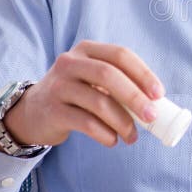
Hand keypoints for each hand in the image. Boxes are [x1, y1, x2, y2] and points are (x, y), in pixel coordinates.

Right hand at [0, 40, 163, 147]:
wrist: (32, 112)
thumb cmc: (76, 95)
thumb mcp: (93, 79)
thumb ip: (119, 83)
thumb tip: (157, 104)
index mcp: (87, 50)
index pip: (120, 55)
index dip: (143, 74)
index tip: (159, 94)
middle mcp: (70, 63)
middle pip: (109, 75)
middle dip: (135, 98)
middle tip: (152, 117)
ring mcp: (58, 86)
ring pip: (98, 102)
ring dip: (122, 122)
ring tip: (133, 137)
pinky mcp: (52, 110)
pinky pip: (85, 123)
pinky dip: (104, 134)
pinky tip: (113, 140)